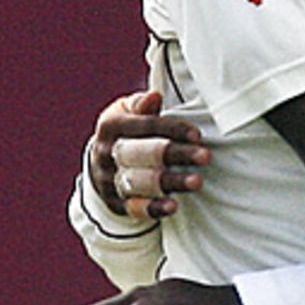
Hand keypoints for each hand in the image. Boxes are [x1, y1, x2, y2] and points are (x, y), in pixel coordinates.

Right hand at [91, 89, 210, 217]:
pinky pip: (135, 208)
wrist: (99, 167)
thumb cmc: (125, 133)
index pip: (145, 126)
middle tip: (205, 156)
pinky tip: (174, 207)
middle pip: (144, 153)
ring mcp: (110, 180)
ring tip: (197, 181)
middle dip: (176, 154)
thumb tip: (155, 96)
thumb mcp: (126, 113)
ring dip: (171, 182)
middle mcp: (107, 153)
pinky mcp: (117, 204)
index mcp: (111, 126)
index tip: (197, 135)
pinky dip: (154, 208)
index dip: (172, 129)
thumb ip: (141, 105)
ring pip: (142, 182)